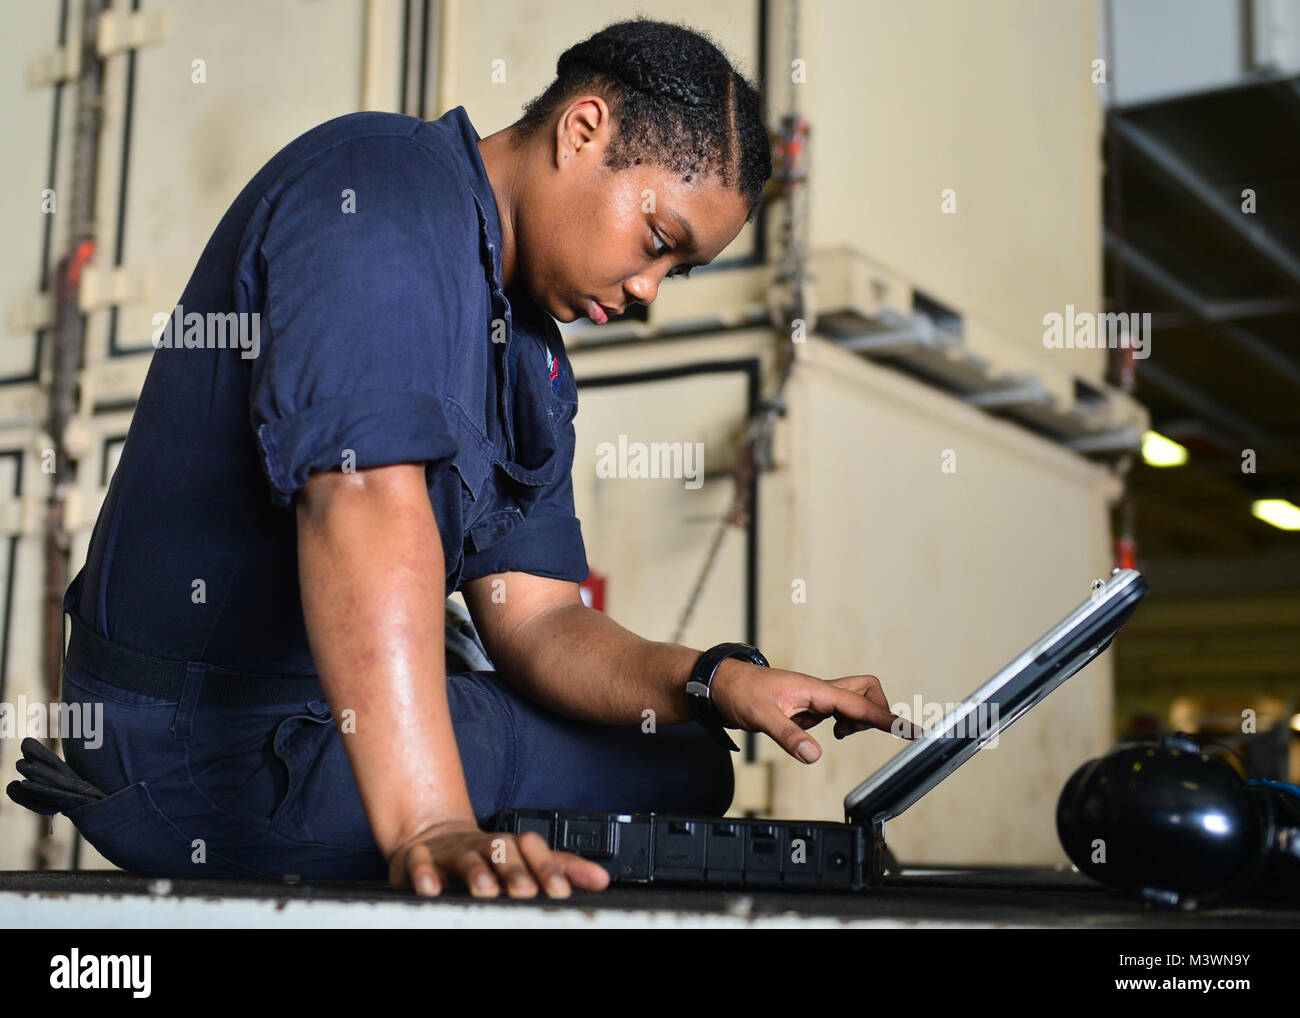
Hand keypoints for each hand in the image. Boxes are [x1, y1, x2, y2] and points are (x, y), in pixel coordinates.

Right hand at [387, 818, 611, 898]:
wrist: (434, 837)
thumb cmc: (487, 857)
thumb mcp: (524, 861)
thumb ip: (561, 869)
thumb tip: (602, 879)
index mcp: (512, 847)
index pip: (535, 850)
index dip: (550, 869)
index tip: (563, 892)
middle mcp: (485, 845)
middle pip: (503, 852)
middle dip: (515, 872)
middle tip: (526, 892)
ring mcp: (452, 851)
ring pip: (467, 857)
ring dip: (476, 873)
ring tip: (485, 891)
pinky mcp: (420, 859)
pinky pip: (421, 863)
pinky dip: (425, 873)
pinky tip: (431, 888)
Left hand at [709, 660, 921, 763]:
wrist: (720, 683)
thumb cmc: (740, 693)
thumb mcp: (762, 718)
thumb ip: (790, 736)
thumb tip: (815, 756)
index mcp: (816, 689)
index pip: (861, 704)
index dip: (888, 719)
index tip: (913, 730)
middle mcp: (820, 689)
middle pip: (866, 691)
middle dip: (875, 712)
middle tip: (853, 733)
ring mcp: (815, 695)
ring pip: (853, 699)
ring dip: (856, 718)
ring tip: (837, 734)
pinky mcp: (808, 704)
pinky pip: (838, 709)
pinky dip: (842, 721)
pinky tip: (826, 732)